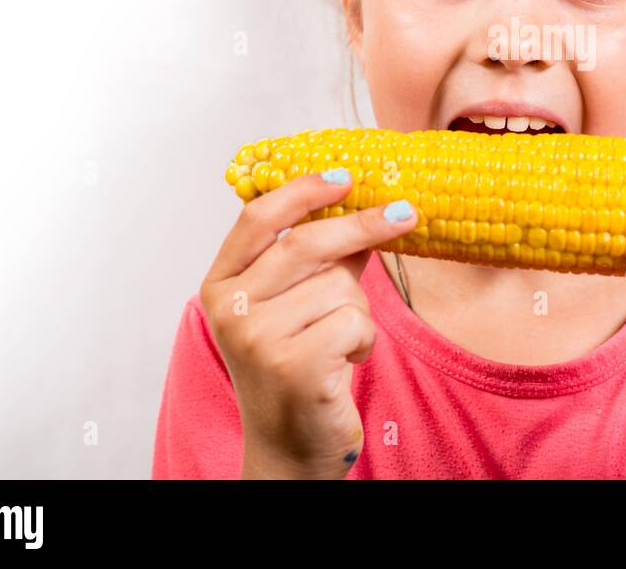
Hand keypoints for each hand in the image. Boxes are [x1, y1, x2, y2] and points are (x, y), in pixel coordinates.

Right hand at [199, 171, 417, 478]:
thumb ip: (321, 259)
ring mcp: (257, 338)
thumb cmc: (296, 371)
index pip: (257, 218)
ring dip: (359, 310)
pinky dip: (364, 339)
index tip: (345, 175)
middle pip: (307, 243)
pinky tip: (345, 361)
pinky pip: (355, 321)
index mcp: (221, 285)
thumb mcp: (297, 306)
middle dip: (363, 225)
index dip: (303, 190)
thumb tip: (365, 204)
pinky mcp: (293, 365)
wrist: (289, 450)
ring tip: (340, 342)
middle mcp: (229, 309)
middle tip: (404, 213)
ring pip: (340, 285)